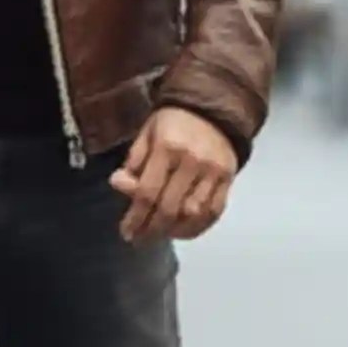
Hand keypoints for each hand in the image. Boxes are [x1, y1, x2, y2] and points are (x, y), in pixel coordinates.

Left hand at [109, 107, 237, 242]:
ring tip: (159, 235)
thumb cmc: (173, 122)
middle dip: (151, 229)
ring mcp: (213, 172)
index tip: (126, 231)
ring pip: (192, 214)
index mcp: (167, 147)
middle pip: (169, 208)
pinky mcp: (228, 178)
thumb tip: (119, 185)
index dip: (135, 217)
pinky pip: (214, 211)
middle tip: (139, 239)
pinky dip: (197, 227)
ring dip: (173, 231)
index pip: (148, 192)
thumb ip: (134, 161)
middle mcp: (192, 161)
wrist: (213, 108)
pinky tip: (182, 231)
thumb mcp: (147, 133)